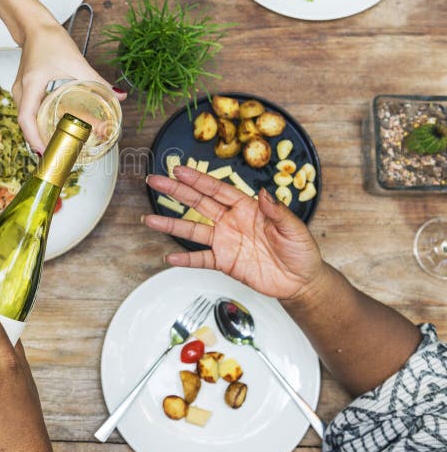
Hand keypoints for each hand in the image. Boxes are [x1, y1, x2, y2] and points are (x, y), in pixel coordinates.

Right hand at [14, 21, 124, 152]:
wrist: (34, 26)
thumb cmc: (50, 40)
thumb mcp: (77, 62)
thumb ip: (97, 80)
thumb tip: (119, 96)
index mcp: (31, 85)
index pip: (26, 118)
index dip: (34, 138)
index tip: (45, 151)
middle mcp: (21, 91)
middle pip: (25, 124)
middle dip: (38, 141)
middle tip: (55, 155)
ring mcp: (20, 91)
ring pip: (26, 119)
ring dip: (37, 133)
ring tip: (53, 146)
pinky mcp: (24, 89)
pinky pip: (28, 112)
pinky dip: (37, 123)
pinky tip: (51, 128)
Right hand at [143, 166, 324, 301]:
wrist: (301, 281)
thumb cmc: (301, 251)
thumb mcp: (294, 229)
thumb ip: (278, 211)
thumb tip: (264, 193)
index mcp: (247, 207)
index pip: (217, 190)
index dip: (198, 180)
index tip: (179, 170)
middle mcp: (231, 221)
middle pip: (198, 203)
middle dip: (176, 191)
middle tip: (155, 181)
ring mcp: (225, 241)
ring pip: (193, 230)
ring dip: (171, 225)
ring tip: (149, 220)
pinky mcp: (225, 262)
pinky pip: (201, 259)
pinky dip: (186, 259)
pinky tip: (169, 257)